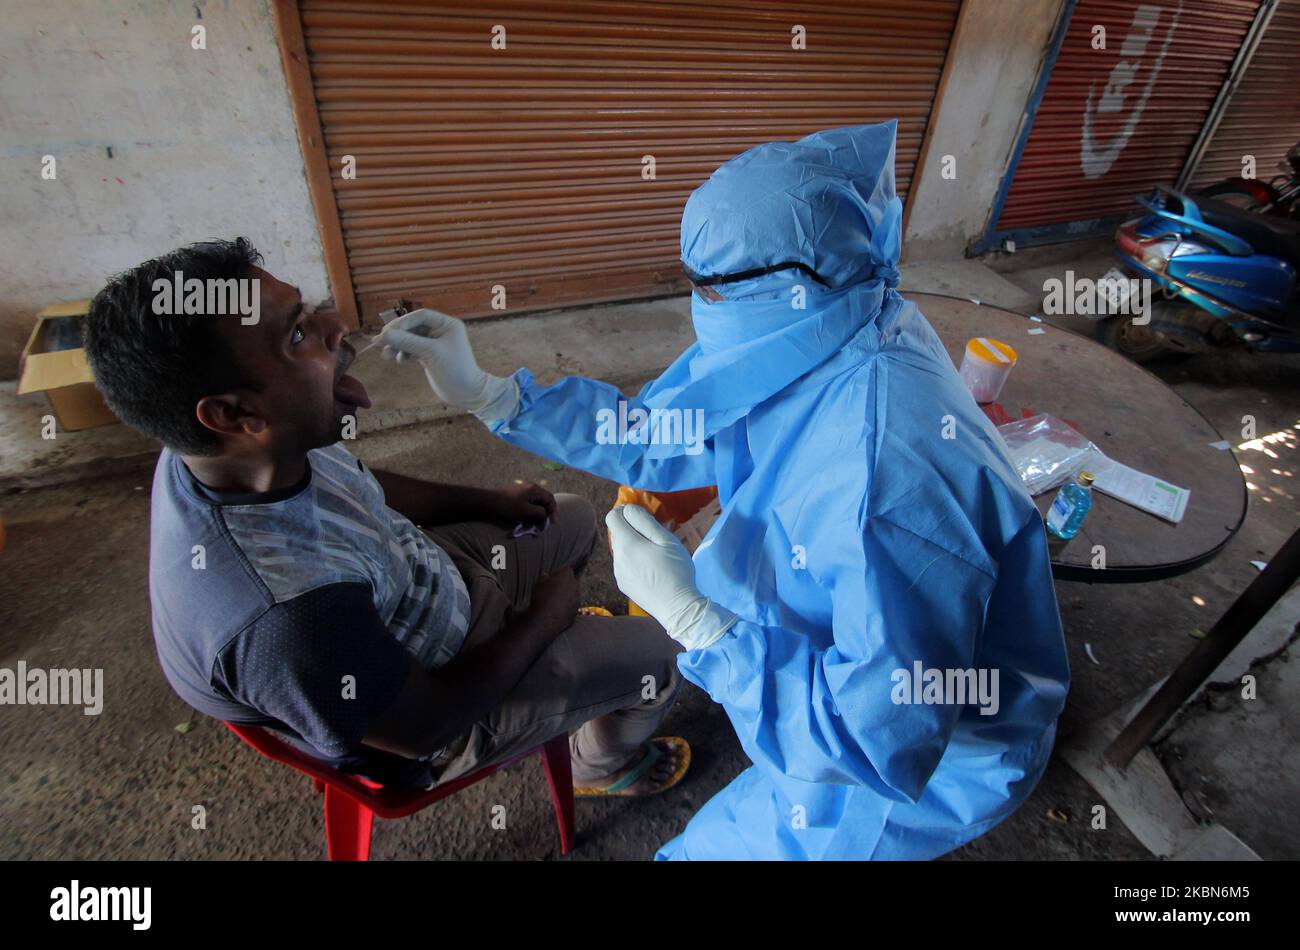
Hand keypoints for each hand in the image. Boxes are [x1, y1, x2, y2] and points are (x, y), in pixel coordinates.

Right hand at [379, 309, 518, 422]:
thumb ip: (407, 342)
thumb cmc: (455, 370)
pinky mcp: (429, 356)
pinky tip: (398, 360)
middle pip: (413, 327)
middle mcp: (441, 331)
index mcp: (447, 325)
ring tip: (385, 355)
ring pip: (410, 339)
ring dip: (397, 345)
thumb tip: (383, 335)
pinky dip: (403, 353)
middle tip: (379, 341)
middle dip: (397, 334)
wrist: (467, 394)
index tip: (388, 332)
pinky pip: (412, 350)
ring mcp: (434, 344)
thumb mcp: (430, 353)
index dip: (403, 322)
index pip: (421, 316)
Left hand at [489, 482, 556, 526]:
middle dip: (546, 512)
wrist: (489, 502)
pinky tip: (528, 517)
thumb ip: (540, 513)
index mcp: (534, 489)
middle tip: (545, 522)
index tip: (552, 523)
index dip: (553, 511)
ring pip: (537, 501)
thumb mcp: (527, 512)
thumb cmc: (508, 507)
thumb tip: (545, 514)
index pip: (550, 499)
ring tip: (536, 521)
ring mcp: (523, 489)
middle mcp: (530, 486)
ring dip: (538, 512)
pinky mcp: (517, 493)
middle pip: (544, 499)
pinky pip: (529, 501)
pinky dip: (531, 509)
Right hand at [527, 566, 578, 636]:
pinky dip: (566, 606)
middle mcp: (576, 587)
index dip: (558, 572)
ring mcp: (577, 600)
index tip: (552, 576)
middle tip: (553, 588)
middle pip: (572, 581)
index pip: (566, 569)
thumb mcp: (538, 583)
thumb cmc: (541, 598)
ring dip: (566, 595)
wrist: (545, 620)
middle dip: (564, 583)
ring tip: (553, 600)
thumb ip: (544, 577)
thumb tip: (547, 577)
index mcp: (567, 576)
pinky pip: (571, 606)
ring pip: (573, 594)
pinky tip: (556, 609)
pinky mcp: (576, 611)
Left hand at [604, 504, 736, 650]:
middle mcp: (617, 558)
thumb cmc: (676, 570)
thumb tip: (628, 509)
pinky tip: (651, 571)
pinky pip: (624, 565)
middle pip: (617, 533)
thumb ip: (645, 521)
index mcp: (627, 544)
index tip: (641, 517)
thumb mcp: (666, 540)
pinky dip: (634, 562)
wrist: (677, 608)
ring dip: (633, 546)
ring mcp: (618, 573)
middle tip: (655, 539)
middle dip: (632, 530)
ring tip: (655, 557)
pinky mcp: (623, 585)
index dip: (625, 512)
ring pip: (621, 550)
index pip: (612, 517)